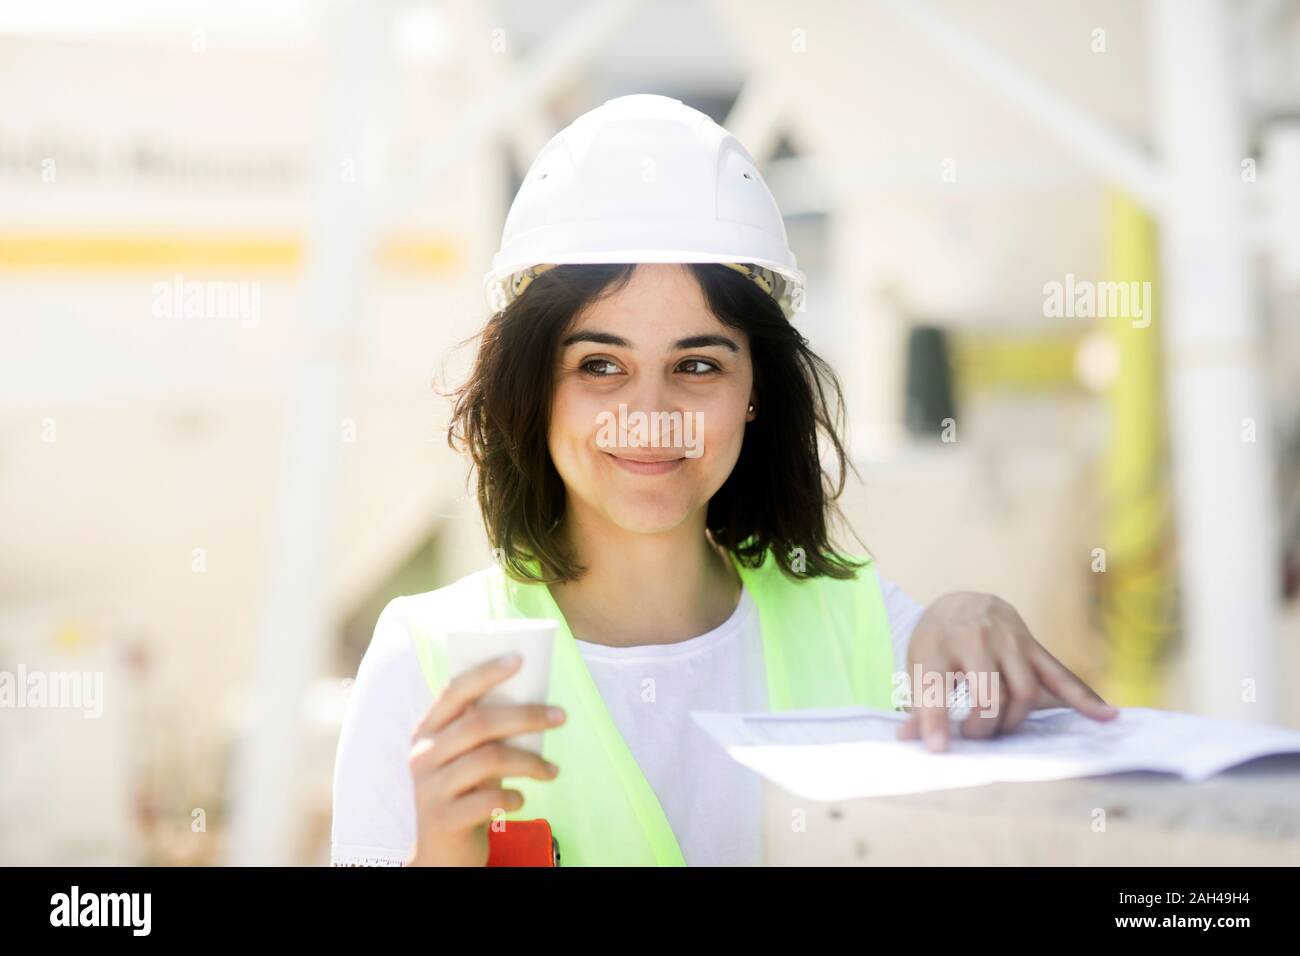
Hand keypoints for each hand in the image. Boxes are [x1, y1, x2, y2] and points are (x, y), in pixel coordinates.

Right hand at [405, 653, 565, 865]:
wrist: (440, 853)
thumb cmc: (464, 793)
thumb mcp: (467, 758)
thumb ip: (485, 732)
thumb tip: (533, 699)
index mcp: (427, 731)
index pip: (454, 691)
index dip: (486, 672)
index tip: (520, 659)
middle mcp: (423, 755)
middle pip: (479, 723)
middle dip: (526, 715)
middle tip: (561, 716)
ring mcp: (429, 788)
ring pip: (489, 760)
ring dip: (530, 761)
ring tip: (552, 770)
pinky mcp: (443, 820)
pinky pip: (489, 800)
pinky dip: (513, 796)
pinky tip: (521, 799)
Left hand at [896, 591, 1115, 751]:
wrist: (964, 603)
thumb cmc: (937, 643)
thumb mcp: (918, 667)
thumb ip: (919, 707)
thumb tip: (907, 741)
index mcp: (937, 645)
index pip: (937, 688)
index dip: (937, 721)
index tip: (939, 749)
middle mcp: (974, 639)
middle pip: (989, 696)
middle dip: (983, 727)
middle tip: (974, 735)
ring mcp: (1009, 641)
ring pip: (1024, 693)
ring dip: (1014, 721)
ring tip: (1000, 726)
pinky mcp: (1033, 647)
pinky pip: (1060, 675)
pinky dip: (1083, 697)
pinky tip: (1106, 716)